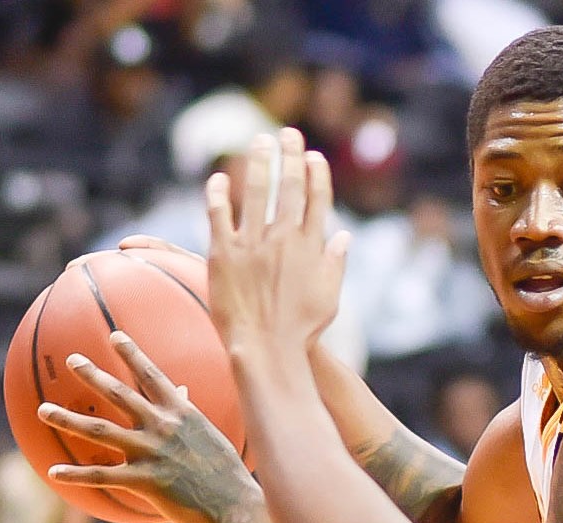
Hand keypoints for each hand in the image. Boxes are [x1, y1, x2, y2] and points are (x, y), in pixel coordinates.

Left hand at [37, 330, 261, 522]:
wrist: (236, 507)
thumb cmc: (227, 474)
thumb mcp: (211, 437)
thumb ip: (190, 414)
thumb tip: (183, 392)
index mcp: (182, 414)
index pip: (153, 376)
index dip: (133, 354)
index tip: (115, 336)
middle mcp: (163, 427)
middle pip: (120, 394)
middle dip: (93, 375)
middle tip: (72, 360)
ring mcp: (152, 453)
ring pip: (100, 431)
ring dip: (67, 419)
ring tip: (43, 410)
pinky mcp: (144, 481)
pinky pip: (101, 475)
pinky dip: (75, 474)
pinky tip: (52, 471)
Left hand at [206, 128, 349, 369]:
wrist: (267, 348)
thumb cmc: (302, 329)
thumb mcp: (330, 296)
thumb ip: (335, 262)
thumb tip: (344, 237)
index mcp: (311, 247)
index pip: (317, 200)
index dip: (315, 175)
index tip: (312, 157)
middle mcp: (283, 239)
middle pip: (289, 188)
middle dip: (290, 157)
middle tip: (287, 134)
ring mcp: (253, 244)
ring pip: (255, 192)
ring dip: (258, 163)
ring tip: (259, 142)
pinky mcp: (224, 253)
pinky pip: (219, 215)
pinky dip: (219, 194)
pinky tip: (219, 178)